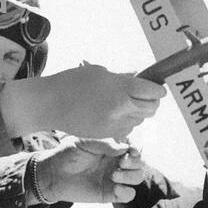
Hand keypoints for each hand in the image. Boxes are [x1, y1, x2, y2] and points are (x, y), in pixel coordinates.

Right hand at [0, 66, 163, 139]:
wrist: (49, 104)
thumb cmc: (72, 82)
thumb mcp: (100, 73)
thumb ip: (123, 78)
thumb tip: (141, 78)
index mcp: (121, 90)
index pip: (154, 92)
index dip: (158, 89)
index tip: (156, 86)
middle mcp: (122, 109)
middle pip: (152, 108)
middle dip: (152, 101)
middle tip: (145, 94)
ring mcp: (115, 124)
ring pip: (141, 120)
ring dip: (139, 111)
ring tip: (125, 101)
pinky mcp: (108, 135)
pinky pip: (127, 128)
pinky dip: (127, 121)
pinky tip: (115, 112)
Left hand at [32, 141, 143, 205]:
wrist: (53, 175)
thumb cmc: (67, 154)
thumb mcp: (84, 142)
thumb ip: (104, 143)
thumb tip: (124, 148)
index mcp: (112, 149)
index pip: (133, 148)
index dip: (136, 149)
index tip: (131, 150)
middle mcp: (116, 163)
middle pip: (139, 163)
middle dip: (135, 163)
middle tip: (121, 163)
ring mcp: (114, 179)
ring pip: (137, 177)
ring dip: (131, 176)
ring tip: (114, 175)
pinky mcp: (110, 194)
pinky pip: (128, 195)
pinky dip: (127, 192)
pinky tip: (115, 188)